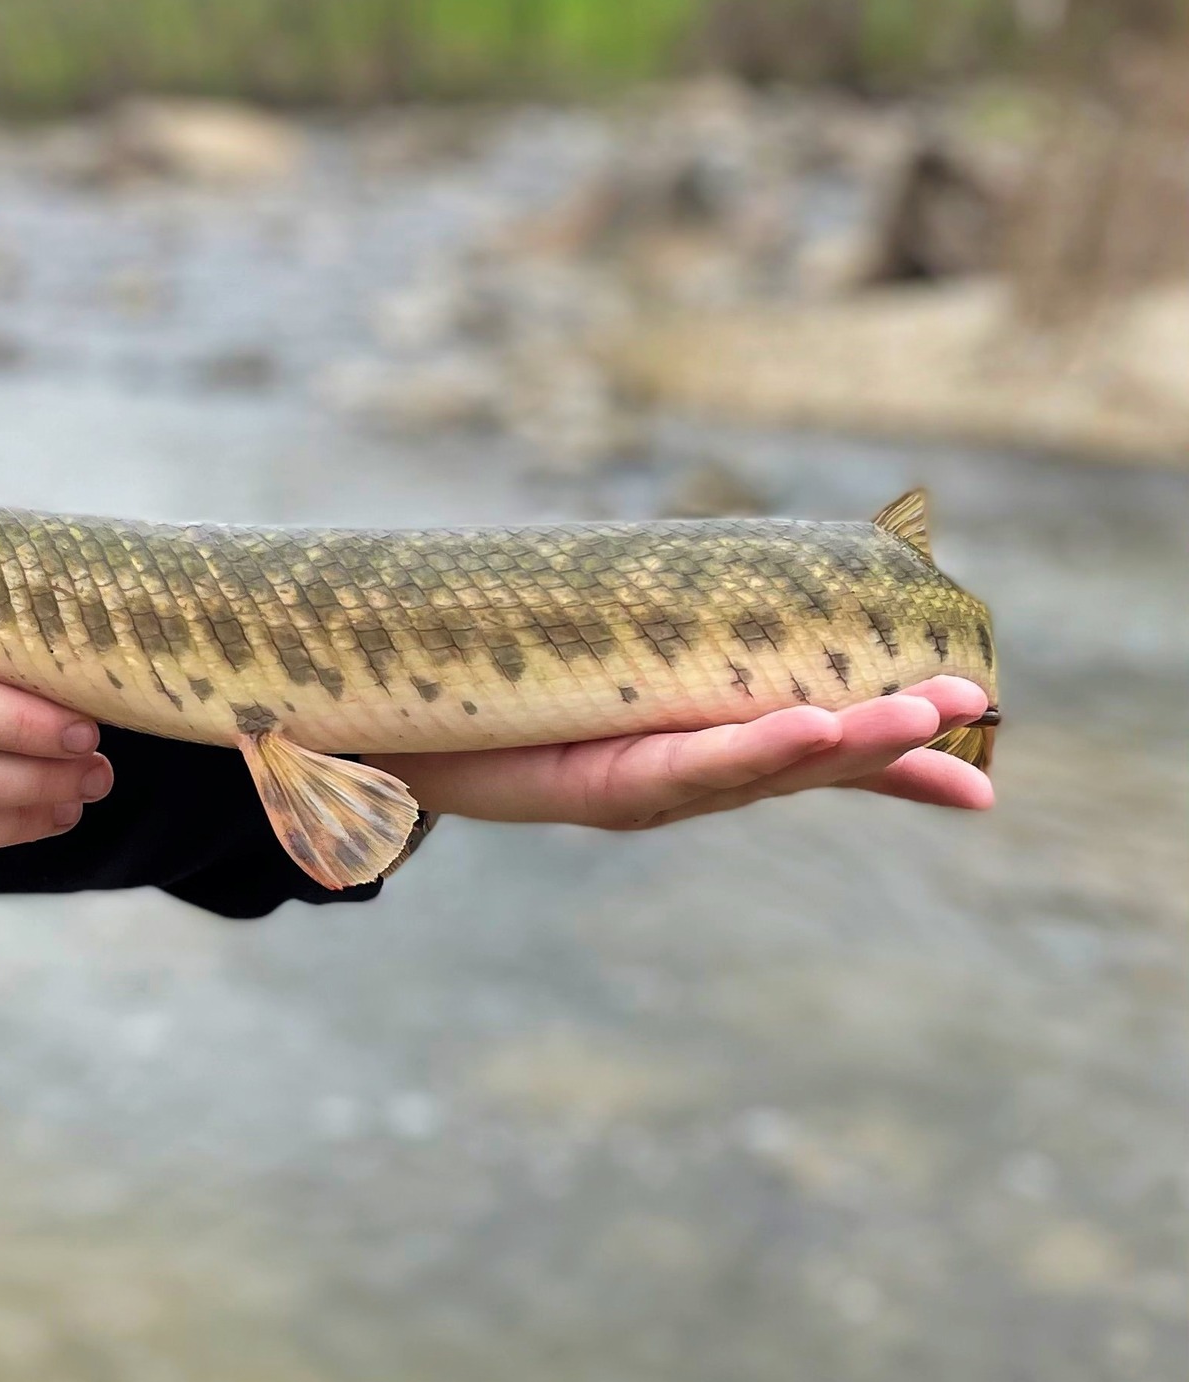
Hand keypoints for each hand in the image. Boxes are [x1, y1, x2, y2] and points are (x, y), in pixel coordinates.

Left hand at [370, 678, 993, 832]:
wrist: (402, 740)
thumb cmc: (509, 699)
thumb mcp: (606, 668)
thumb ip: (676, 647)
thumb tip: (732, 593)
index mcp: (701, 741)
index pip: (818, 746)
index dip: (898, 762)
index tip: (979, 765)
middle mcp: (686, 773)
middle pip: (806, 755)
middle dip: (890, 738)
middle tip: (970, 704)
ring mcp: (649, 785)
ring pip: (761, 766)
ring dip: (841, 742)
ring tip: (907, 715)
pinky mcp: (599, 787)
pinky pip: (685, 767)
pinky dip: (749, 750)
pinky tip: (809, 727)